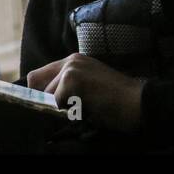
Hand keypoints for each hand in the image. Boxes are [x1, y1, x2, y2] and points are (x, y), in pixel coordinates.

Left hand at [26, 53, 142, 134]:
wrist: (138, 102)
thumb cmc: (117, 101)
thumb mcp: (89, 87)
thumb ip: (68, 87)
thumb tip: (44, 101)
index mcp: (74, 61)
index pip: (39, 74)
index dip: (38, 92)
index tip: (44, 106)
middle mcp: (70, 61)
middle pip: (35, 83)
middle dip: (44, 100)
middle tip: (65, 111)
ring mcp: (71, 68)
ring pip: (45, 95)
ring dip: (57, 108)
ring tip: (79, 110)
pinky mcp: (72, 80)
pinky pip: (55, 103)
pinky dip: (65, 113)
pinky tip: (83, 111)